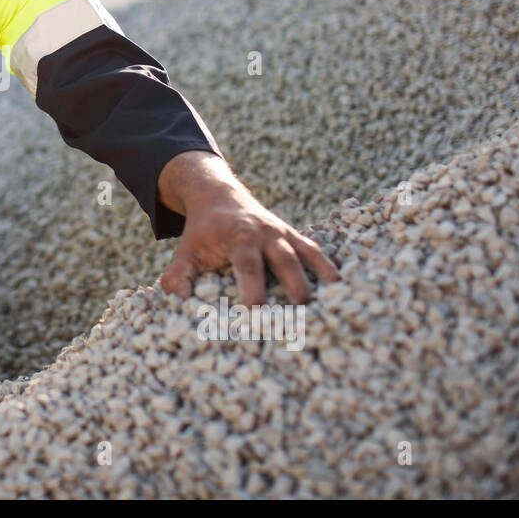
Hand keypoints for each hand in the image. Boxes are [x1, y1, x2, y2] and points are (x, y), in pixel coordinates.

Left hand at [156, 151, 337, 304]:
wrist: (218, 196)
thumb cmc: (201, 233)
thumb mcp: (184, 252)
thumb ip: (178, 278)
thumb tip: (179, 305)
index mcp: (237, 237)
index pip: (248, 267)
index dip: (253, 293)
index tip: (256, 320)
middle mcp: (264, 233)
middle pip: (285, 261)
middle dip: (295, 289)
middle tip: (302, 320)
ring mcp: (282, 233)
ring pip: (306, 254)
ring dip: (320, 279)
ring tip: (331, 308)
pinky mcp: (294, 236)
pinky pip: (315, 251)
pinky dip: (328, 268)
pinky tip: (341, 290)